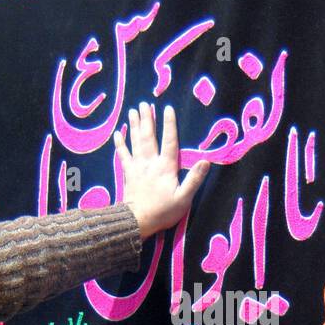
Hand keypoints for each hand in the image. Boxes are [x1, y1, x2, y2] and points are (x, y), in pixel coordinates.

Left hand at [113, 102, 209, 238]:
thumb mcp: (184, 198)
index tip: (168, 108)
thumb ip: (194, 179)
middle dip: (147, 119)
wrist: (138, 221)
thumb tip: (206, 161)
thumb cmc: (163, 211)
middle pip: (149, 137)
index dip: (169, 124)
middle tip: (145, 103)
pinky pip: (123, 155)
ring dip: (134, 125)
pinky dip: (120, 143)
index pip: (169, 141)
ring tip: (133, 110)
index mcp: (166, 167)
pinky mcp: (128, 174)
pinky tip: (118, 133)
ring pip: (135, 141)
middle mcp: (151, 162)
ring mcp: (137, 167)